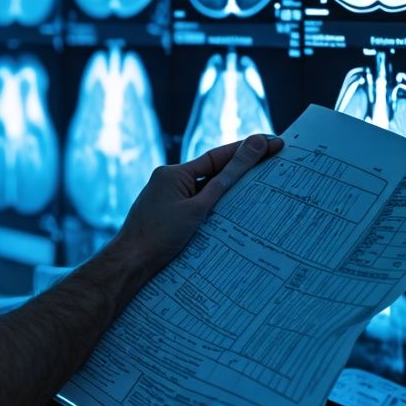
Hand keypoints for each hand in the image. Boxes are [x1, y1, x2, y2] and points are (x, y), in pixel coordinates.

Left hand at [111, 134, 281, 270]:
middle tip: (274, 158)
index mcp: (174, 173)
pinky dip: (216, 205)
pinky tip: (235, 210)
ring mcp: (168, 197)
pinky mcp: (169, 213)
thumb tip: (245, 152)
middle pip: (214, 171)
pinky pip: (198, 203)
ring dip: (230, 188)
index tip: (271, 142)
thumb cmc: (159, 236)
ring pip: (206, 188)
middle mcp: (170, 180)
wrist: (131, 263)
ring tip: (263, 183)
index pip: (218, 157)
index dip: (247, 151)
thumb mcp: (197, 209)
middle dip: (243, 167)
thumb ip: (223, 182)